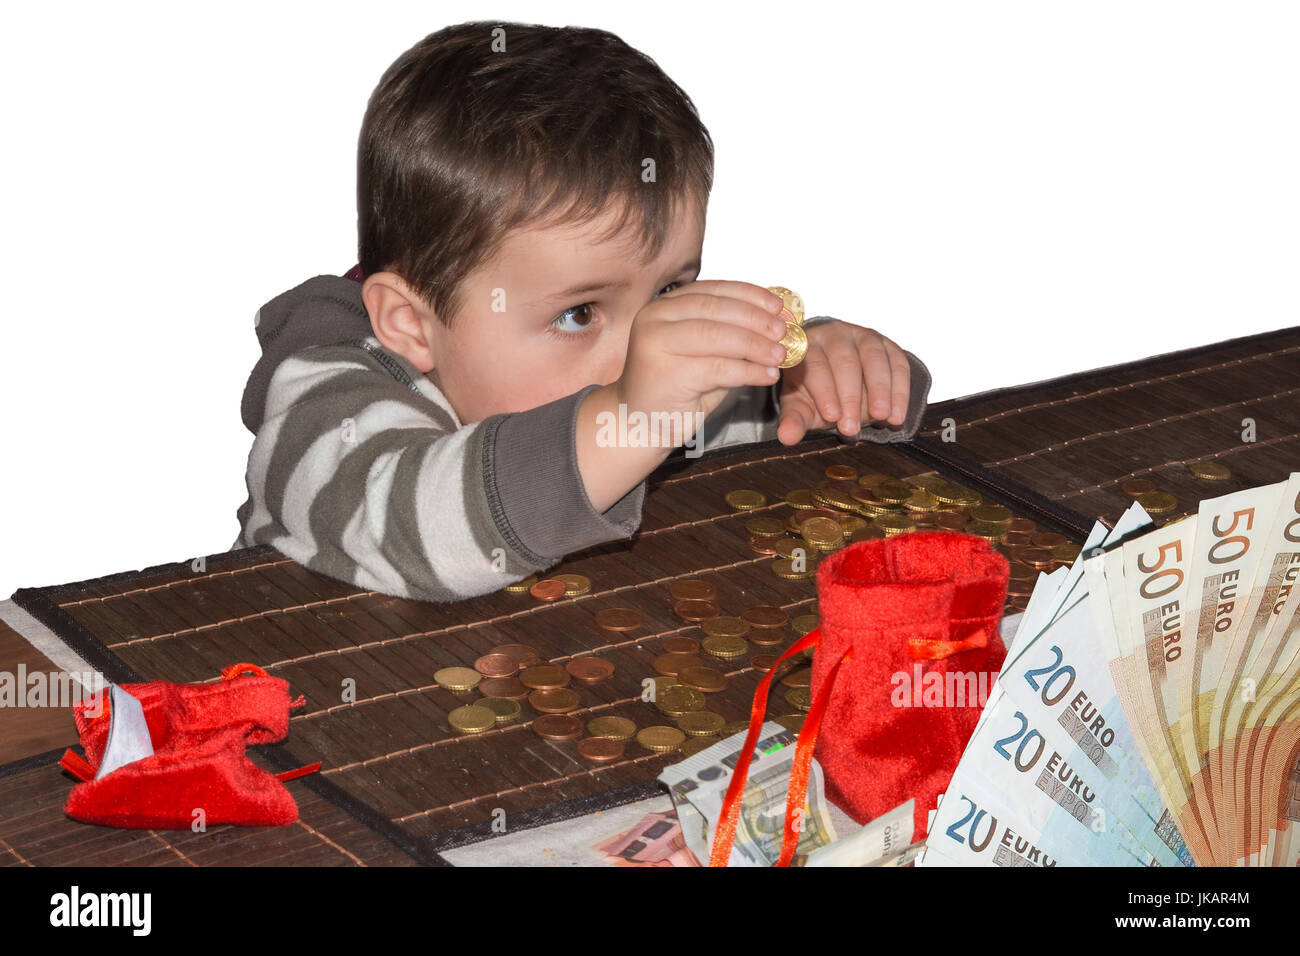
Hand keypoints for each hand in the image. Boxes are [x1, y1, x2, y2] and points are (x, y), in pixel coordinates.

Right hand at [615, 280, 787, 437]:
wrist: (641, 424)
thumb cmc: (678, 388)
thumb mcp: (706, 352)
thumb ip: (731, 333)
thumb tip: (776, 320)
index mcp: (665, 305)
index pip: (714, 290)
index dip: (750, 294)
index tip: (779, 305)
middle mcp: (655, 317)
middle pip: (716, 309)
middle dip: (756, 319)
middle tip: (784, 332)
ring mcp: (655, 343)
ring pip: (716, 336)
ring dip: (755, 345)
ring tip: (780, 355)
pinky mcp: (664, 373)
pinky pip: (717, 368)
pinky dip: (748, 371)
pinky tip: (767, 376)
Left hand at [775, 320, 910, 444]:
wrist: (839, 380)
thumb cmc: (815, 393)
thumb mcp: (801, 406)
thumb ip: (795, 420)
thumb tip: (787, 438)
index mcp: (806, 347)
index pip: (815, 365)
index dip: (824, 391)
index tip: (832, 417)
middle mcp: (834, 334)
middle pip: (845, 361)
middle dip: (850, 396)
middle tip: (852, 427)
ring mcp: (863, 336)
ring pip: (873, 358)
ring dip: (880, 390)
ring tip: (881, 417)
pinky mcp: (887, 345)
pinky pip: (898, 363)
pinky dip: (900, 390)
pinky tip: (897, 414)